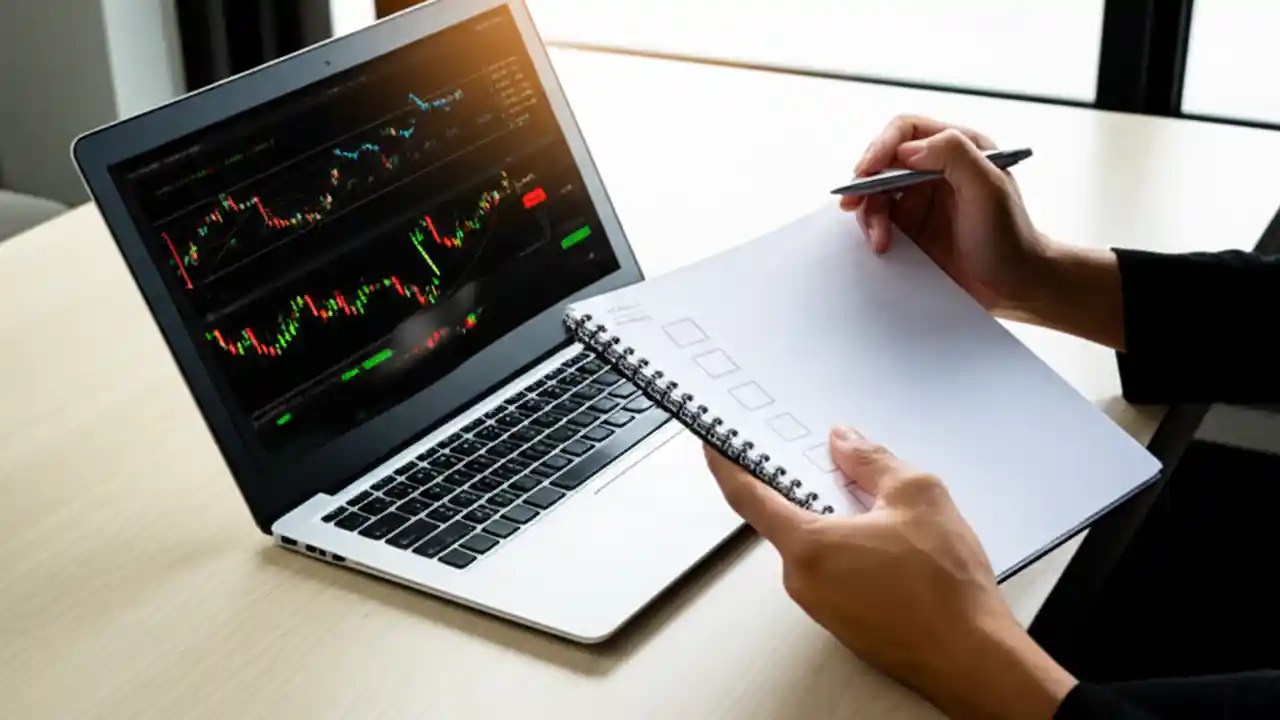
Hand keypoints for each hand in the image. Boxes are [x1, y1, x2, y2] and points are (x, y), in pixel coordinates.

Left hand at [703, 427, 1075, 719]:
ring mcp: (822, 606)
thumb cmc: (946, 589)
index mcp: (808, 546)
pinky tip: (891, 547)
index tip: (713, 446)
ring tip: (883, 512)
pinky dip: (851, 551)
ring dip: (838, 523)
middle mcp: (804, 581)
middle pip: (788, 519)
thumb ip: (870, 460)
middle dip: (808, 489)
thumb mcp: (915, 495)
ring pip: (816, 548)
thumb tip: (844, 442)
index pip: (747, 497)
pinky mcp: (844, 623)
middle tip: (835, 465)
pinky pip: (834, 573)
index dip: (726, 465)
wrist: (973, 657)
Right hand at [842, 115, 1126, 349]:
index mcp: (959, 149)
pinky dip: (873, 229)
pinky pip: (880, 219)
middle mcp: (937, 169)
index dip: (881, 145)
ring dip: (869, 212)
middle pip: (884, 161)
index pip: (907, 131)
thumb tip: (906, 150)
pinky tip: (882, 245)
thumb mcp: (989, 189)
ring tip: (879, 240)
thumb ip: (954, 156)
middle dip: (865, 182)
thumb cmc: (1011, 239)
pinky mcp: (912, 227)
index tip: (867, 169)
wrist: (1015, 286)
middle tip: (853, 204)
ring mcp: (922, 198)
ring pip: (877, 192)